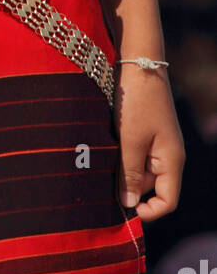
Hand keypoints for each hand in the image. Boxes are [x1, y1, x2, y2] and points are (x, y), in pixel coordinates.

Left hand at [114, 64, 184, 221]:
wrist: (138, 62)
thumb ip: (130, 173)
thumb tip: (130, 206)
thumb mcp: (130, 139)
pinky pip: (133, 151)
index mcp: (172, 160)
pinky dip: (120, 153)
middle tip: (102, 177)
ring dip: (121, 167)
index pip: (168, 200)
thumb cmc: (136, 101)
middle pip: (150, 185)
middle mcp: (167, 153)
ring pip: (139, 167)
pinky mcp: (144, 129)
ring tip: (102, 156)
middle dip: (128, 185)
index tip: (125, 208)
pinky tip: (105, 145)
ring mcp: (156, 141)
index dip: (149, 211)